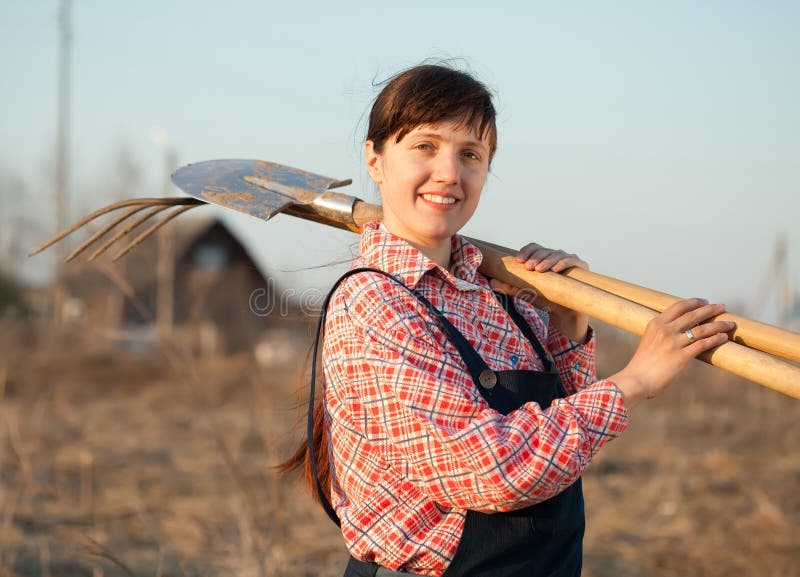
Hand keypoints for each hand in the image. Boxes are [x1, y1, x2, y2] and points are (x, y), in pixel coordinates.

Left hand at [489, 243, 589, 341]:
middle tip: (527, 267)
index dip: (527, 251)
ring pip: (557, 254)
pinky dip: (563, 264)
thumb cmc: (546, 299)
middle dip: (535, 257)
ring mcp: (569, 260)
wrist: (566, 313)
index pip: (534, 247)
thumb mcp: (526, 293)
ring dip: (547, 261)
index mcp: (543, 258)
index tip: (518, 260)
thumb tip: (492, 283)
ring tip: (538, 270)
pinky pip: (572, 261)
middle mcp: (556, 256)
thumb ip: (510, 287)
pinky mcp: (581, 267)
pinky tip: (555, 270)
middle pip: (544, 250)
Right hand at [610, 299, 734, 408]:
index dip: (694, 303)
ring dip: (719, 325)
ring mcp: (673, 343)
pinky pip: (703, 344)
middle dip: (710, 310)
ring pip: (702, 329)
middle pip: (693, 315)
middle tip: (722, 307)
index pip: (679, 306)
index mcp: (656, 324)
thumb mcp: (649, 341)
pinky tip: (724, 338)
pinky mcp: (681, 357)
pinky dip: (716, 339)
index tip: (705, 302)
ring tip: (730, 324)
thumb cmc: (642, 364)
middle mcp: (665, 330)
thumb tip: (681, 331)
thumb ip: (662, 333)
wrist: (635, 380)